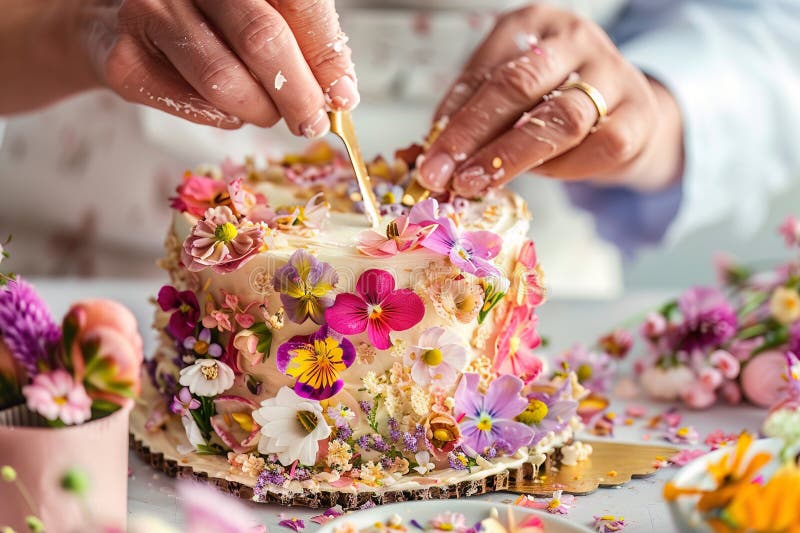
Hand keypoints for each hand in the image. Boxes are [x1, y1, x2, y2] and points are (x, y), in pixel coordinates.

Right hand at [1, 0, 356, 136]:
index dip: (325, 53)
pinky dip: (223, 117)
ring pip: (223, 80)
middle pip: (261, 39)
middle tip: (312, 121)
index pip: (295, 1)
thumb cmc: (201, 19)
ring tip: (269, 112)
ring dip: (260, 110)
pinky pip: (193, 105)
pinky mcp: (124, 59)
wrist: (113, 23)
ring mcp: (149, 12)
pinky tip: (225, 107)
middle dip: (298, 93)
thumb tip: (340, 91)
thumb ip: (299, 41)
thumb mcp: (255, 13)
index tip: (343, 95)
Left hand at [418, 4, 683, 196]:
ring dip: (511, 157)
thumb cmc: (553, 103)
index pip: (485, 72)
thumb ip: (473, 116)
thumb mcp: (510, 97)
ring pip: (560, 118)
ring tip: (476, 184)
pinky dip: (565, 167)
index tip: (428, 161)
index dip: (453, 120)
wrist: (626, 113)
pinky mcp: (640, 114)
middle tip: (442, 176)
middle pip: (519, 86)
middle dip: (473, 136)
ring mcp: (613, 72)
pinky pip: (600, 145)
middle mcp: (575, 39)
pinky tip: (540, 176)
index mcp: (534, 24)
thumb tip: (431, 157)